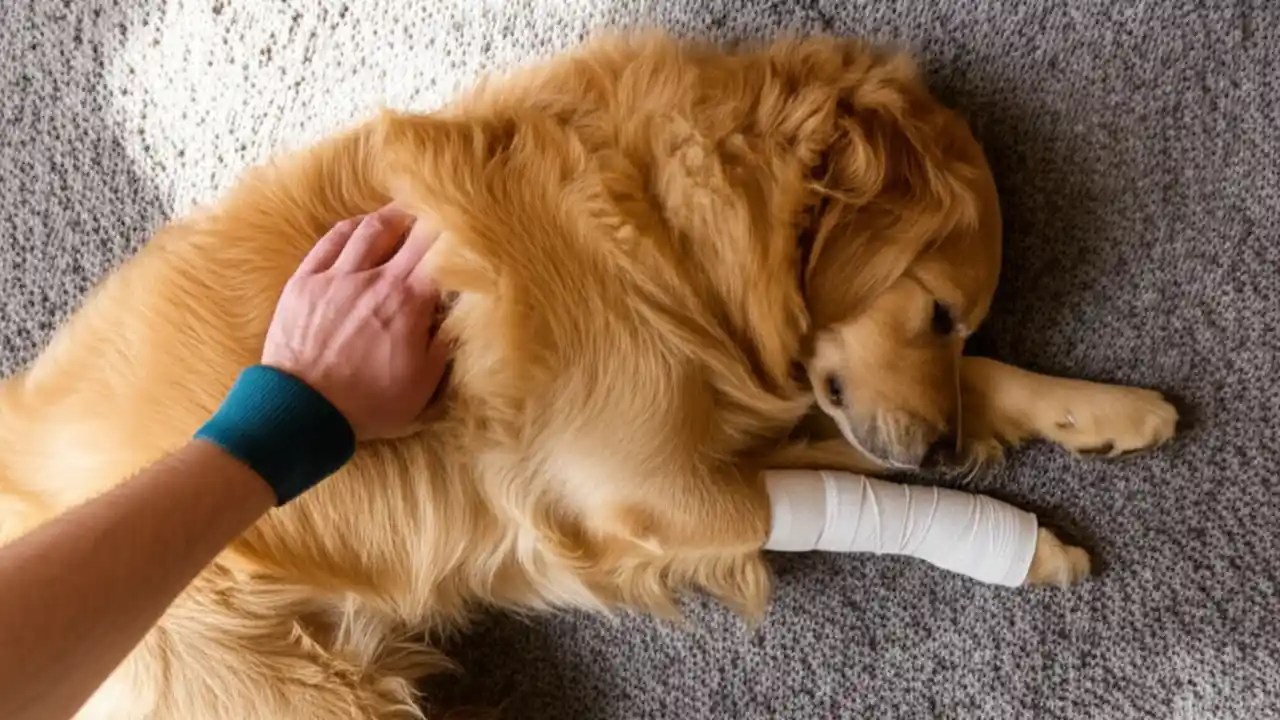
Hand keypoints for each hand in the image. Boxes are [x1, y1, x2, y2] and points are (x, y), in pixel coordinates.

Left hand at [262, 205, 449, 439]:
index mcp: (408, 302)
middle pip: (409, 231)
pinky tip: (362, 225)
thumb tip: (458, 311)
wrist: (301, 411)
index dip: (457, 235)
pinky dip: (352, 227)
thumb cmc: (368, 403)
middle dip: (430, 217)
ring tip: (405, 212)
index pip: (441, 252)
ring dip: (392, 215)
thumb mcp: (422, 383)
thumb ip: (443, 341)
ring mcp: (335, 277)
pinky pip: (330, 241)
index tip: (469, 228)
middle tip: (442, 211)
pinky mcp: (304, 282)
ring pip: (368, 229)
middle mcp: (373, 279)